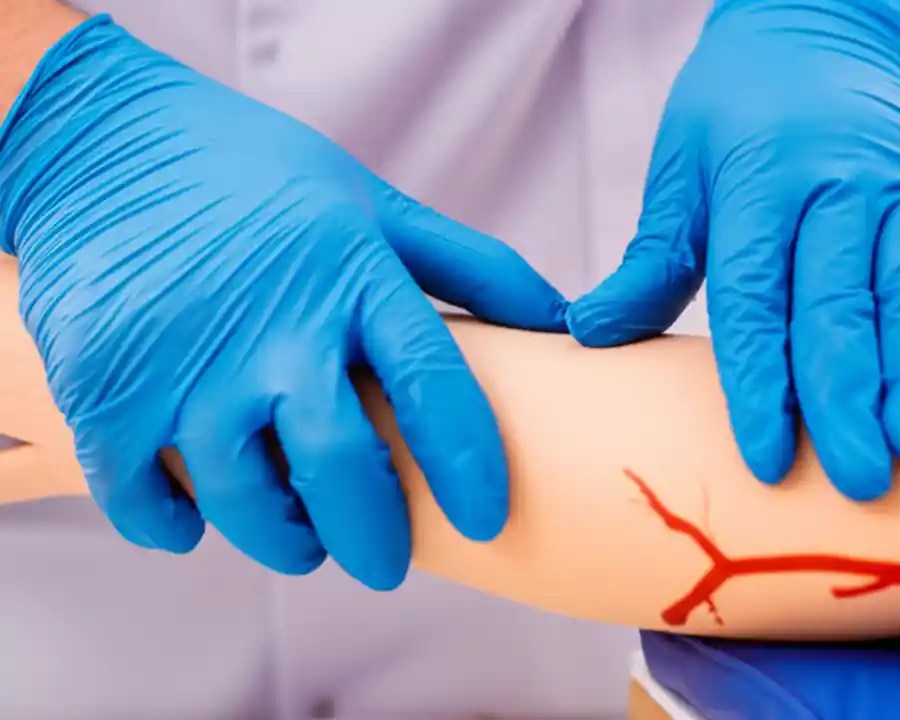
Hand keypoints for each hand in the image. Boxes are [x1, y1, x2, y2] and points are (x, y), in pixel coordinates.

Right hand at [0, 17, 566, 589]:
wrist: (101, 138)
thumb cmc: (255, 176)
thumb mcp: (369, 203)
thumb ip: (467, 264)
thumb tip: (561, 316)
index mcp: (351, 276)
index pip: (433, 385)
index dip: (468, 464)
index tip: (488, 519)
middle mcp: (272, 327)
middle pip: (340, 464)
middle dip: (373, 536)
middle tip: (387, 566)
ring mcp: (185, 362)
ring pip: (244, 498)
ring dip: (283, 539)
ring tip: (302, 542)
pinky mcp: (106, 388)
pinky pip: (144, 496)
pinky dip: (175, 524)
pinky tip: (197, 521)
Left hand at [567, 0, 899, 499]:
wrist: (817, 26)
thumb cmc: (735, 114)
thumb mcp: (681, 171)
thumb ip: (651, 258)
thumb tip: (590, 334)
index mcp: (761, 186)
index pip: (758, 296)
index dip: (760, 378)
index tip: (765, 455)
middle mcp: (839, 188)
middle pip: (840, 303)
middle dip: (845, 393)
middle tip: (854, 476)